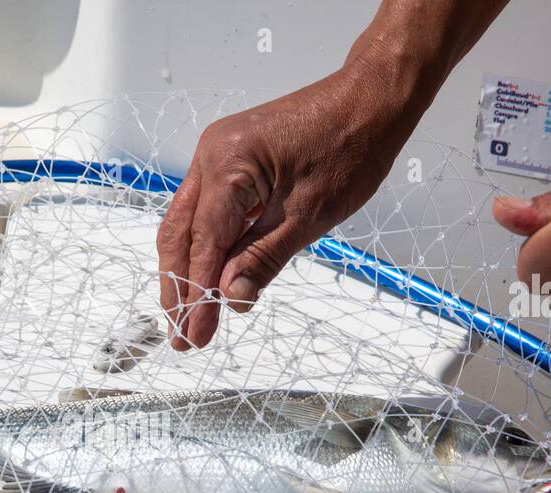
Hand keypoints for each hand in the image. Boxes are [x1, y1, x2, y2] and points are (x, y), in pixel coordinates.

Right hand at [155, 60, 410, 350]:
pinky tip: (211, 275)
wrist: (372, 99)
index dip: (196, 294)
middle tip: (181, 335)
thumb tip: (230, 298)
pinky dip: (208, 245)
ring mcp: (217, 154)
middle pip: (180, 234)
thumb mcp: (309, 216)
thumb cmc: (350, 147)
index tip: (193, 335)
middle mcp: (211, 155)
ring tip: (188, 314)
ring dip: (187, 269)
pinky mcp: (231, 160)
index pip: (203, 244)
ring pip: (188, 223)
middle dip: (179, 287)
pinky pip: (208, 209)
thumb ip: (263, 259)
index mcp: (228, 165)